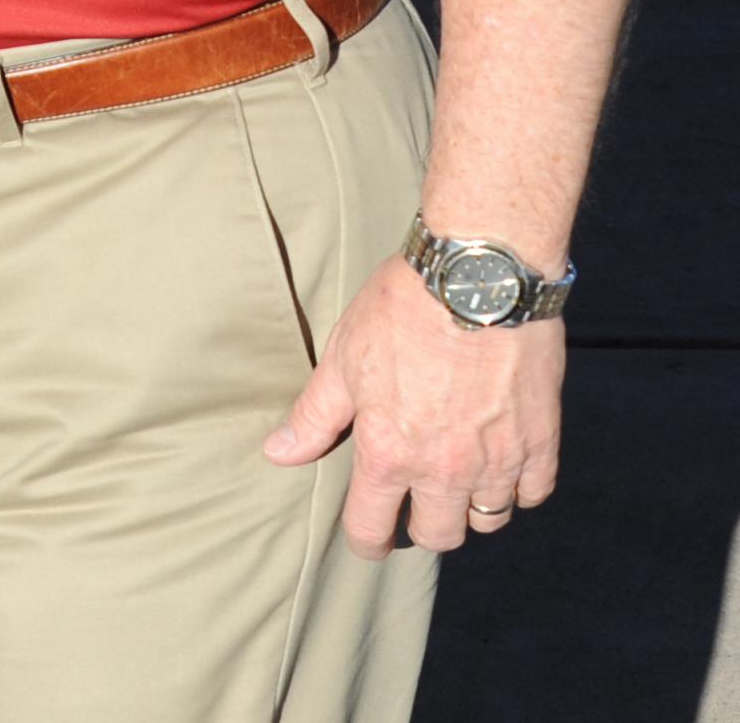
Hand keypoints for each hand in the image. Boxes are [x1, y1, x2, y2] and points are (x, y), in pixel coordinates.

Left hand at [263, 256, 563, 555]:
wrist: (478, 278)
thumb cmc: (403, 311)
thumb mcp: (343, 360)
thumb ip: (314, 417)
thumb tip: (278, 454)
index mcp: (389, 452)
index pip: (372, 528)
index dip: (365, 542)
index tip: (367, 540)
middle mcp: (445, 468)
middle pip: (438, 535)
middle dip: (422, 526)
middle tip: (414, 502)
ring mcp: (498, 460)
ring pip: (488, 520)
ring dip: (470, 507)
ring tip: (456, 478)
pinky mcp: (542, 442)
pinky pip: (532, 493)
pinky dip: (516, 486)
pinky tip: (499, 462)